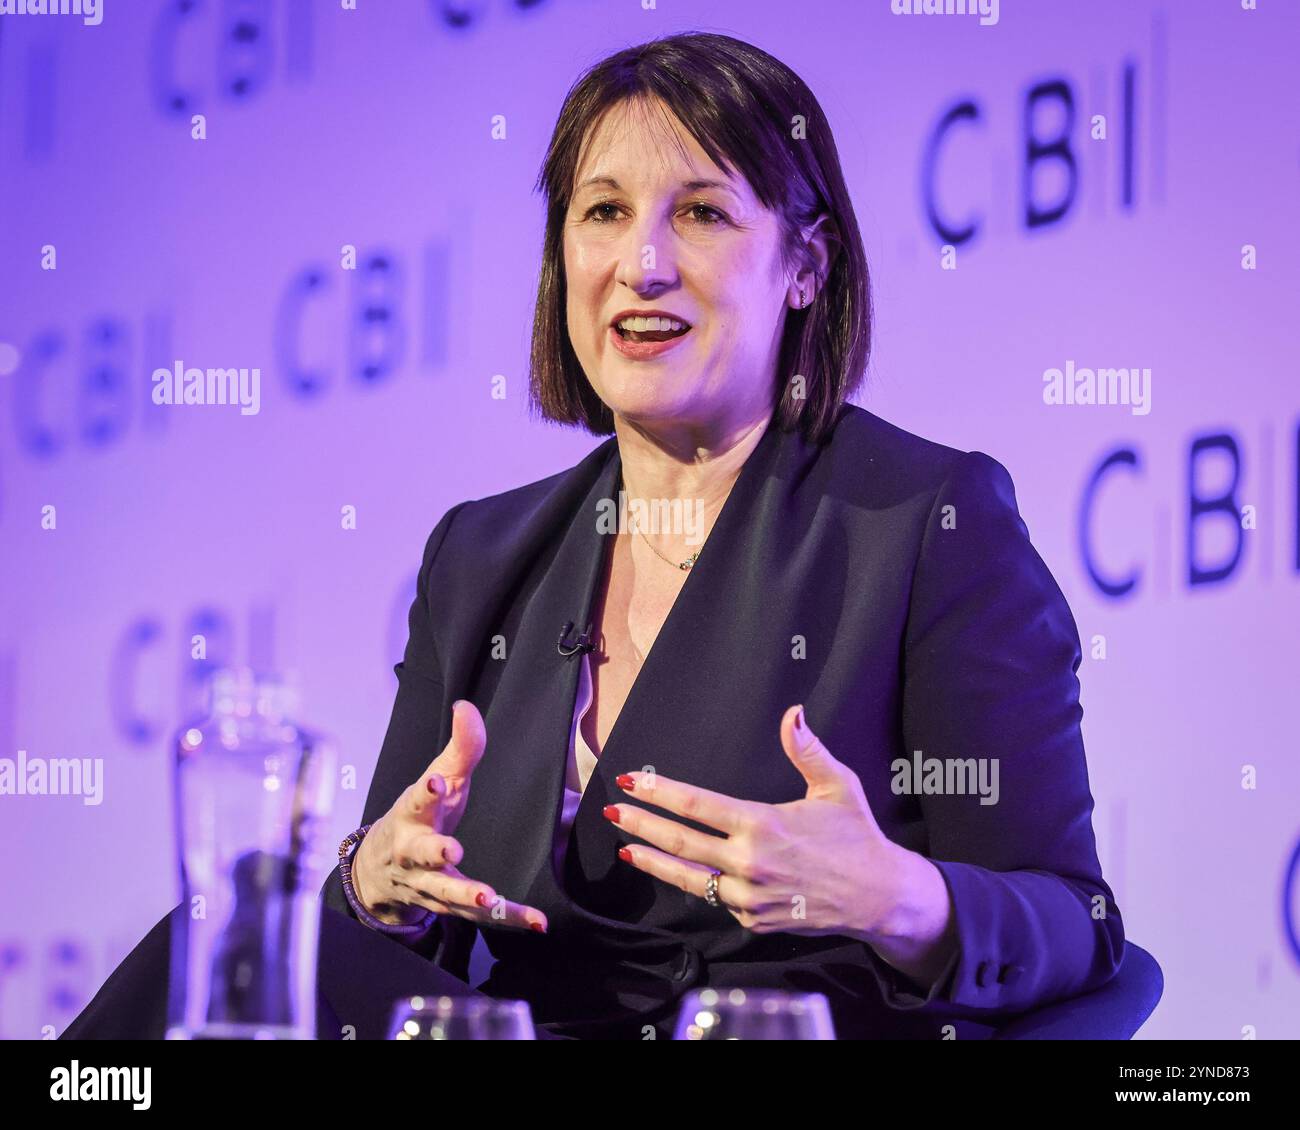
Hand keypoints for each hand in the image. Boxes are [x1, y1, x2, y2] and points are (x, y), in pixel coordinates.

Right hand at [352, 700, 547, 932]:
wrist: (380, 870)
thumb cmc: (419, 815)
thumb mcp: (438, 778)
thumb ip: (459, 747)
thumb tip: (467, 706)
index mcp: (413, 815)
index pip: (416, 801)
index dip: (425, 792)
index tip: (434, 783)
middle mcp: (414, 853)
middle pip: (422, 855)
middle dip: (435, 853)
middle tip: (451, 850)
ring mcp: (428, 884)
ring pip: (447, 894)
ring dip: (468, 897)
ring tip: (489, 898)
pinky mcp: (447, 907)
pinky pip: (477, 916)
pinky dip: (507, 919)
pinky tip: (537, 923)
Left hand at [605, 705, 950, 961]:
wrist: (880, 897)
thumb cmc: (857, 836)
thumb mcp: (837, 786)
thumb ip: (807, 750)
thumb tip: (793, 712)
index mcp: (764, 825)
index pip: (697, 805)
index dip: (660, 792)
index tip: (632, 781)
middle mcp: (750, 863)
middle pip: (681, 842)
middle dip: (642, 824)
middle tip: (612, 811)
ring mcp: (749, 898)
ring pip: (689, 879)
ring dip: (655, 861)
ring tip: (627, 846)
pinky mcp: (753, 921)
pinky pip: (716, 900)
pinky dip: (695, 884)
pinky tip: (678, 870)